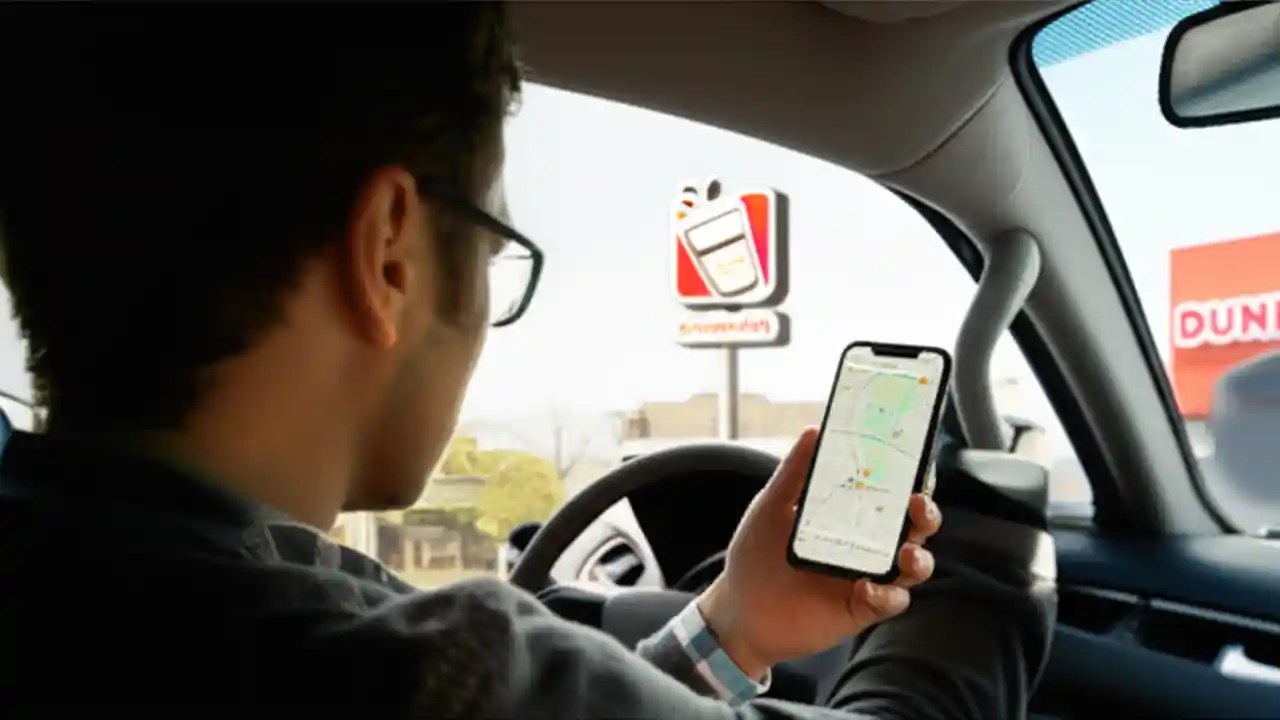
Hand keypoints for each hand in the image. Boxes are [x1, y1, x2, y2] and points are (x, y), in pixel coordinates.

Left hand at [697, 426, 942, 678]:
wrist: (741, 609)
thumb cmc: (756, 554)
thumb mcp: (771, 507)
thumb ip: (794, 473)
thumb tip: (813, 431)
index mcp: (851, 515)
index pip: (892, 494)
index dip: (912, 481)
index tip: (918, 464)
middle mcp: (867, 544)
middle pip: (914, 527)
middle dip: (926, 515)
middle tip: (917, 506)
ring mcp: (868, 576)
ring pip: (914, 566)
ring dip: (919, 559)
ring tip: (906, 555)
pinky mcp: (863, 608)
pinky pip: (890, 601)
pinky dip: (885, 595)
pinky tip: (864, 588)